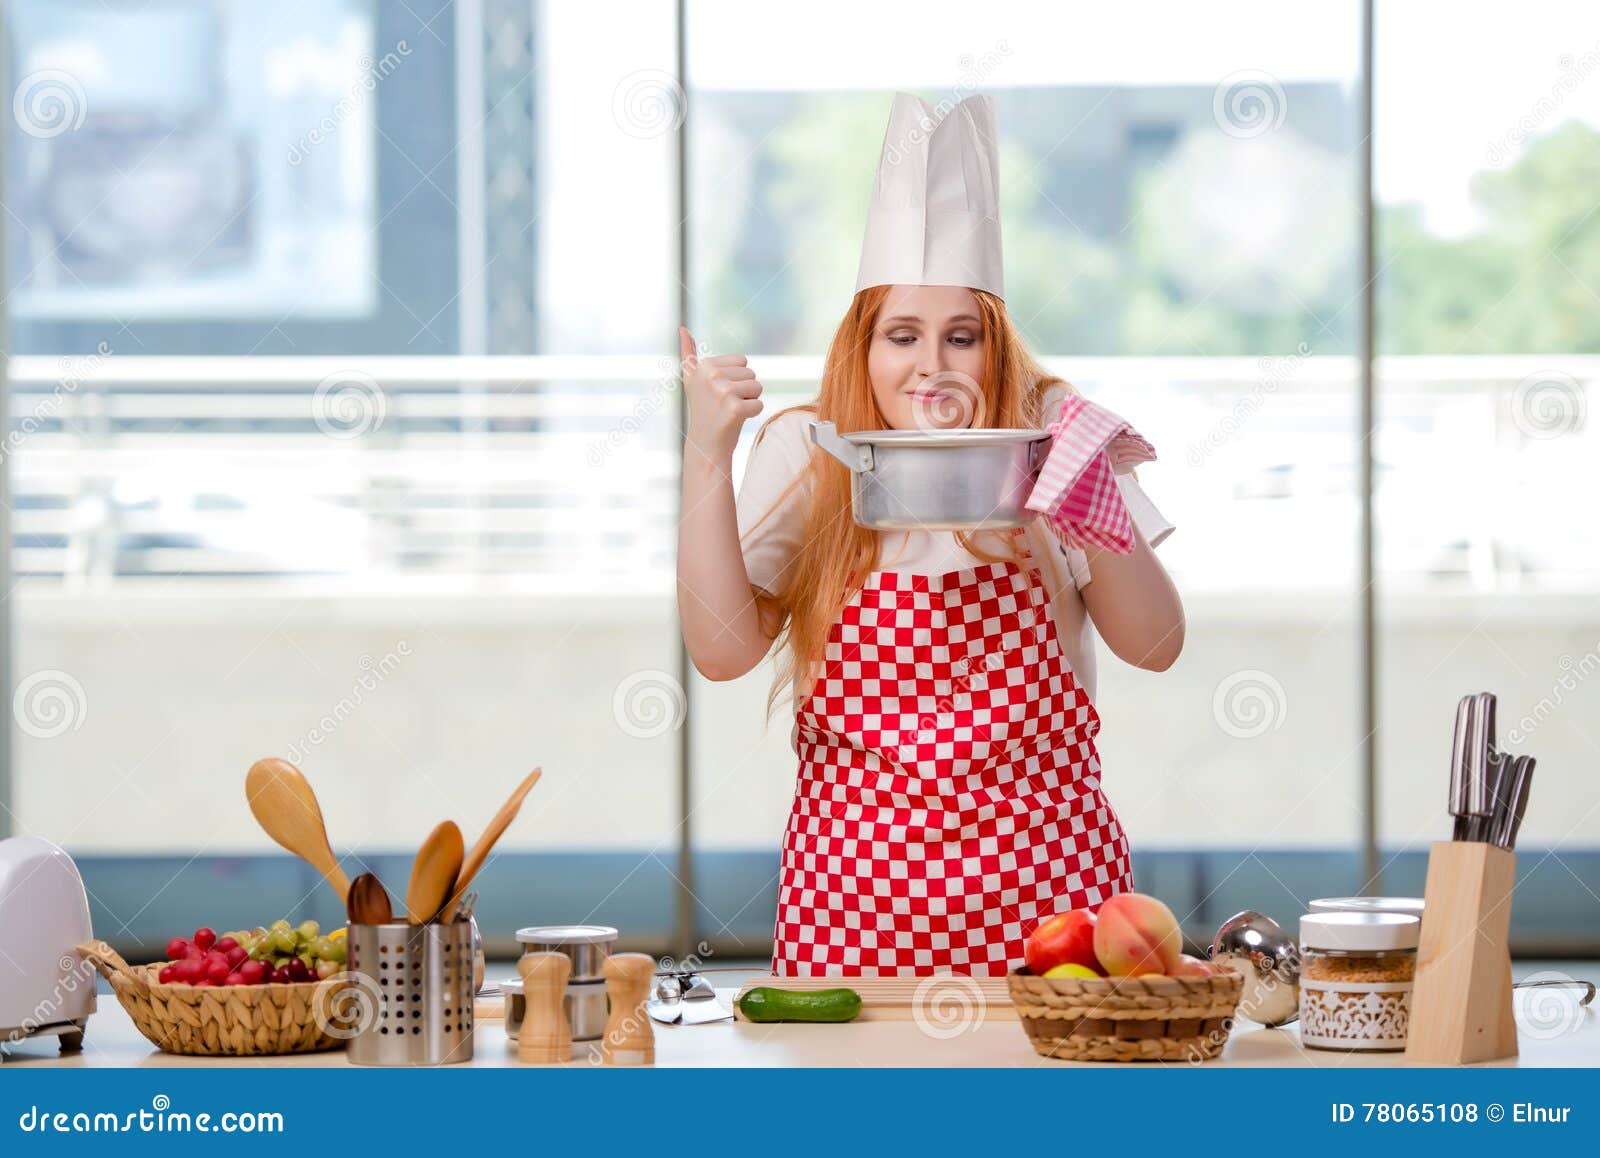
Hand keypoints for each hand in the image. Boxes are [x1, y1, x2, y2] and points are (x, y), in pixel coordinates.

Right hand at [680, 326, 762, 464]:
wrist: (705, 445)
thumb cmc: (704, 410)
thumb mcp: (693, 380)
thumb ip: (688, 354)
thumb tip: (682, 328)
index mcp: (702, 365)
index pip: (742, 361)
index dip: (735, 378)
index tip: (718, 392)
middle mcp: (709, 375)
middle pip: (751, 373)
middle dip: (743, 390)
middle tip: (724, 405)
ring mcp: (721, 391)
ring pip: (757, 387)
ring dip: (748, 401)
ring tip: (729, 412)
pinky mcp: (734, 408)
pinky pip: (759, 404)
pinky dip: (751, 414)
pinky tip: (735, 421)